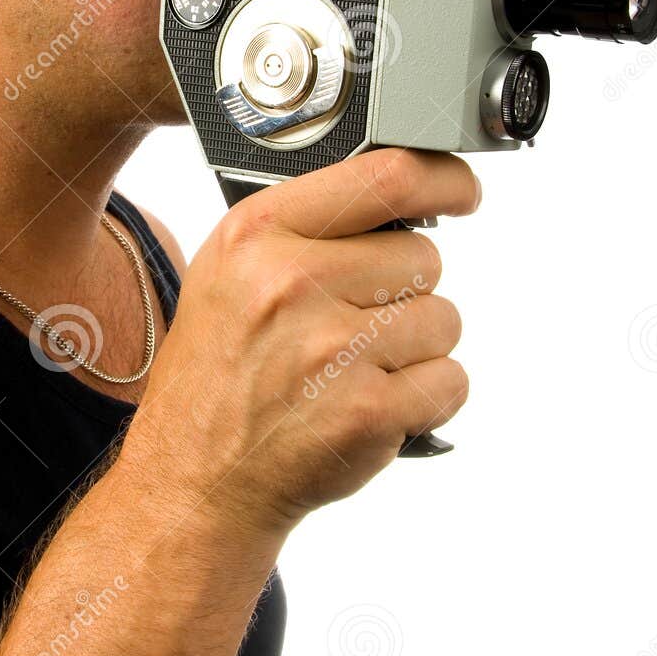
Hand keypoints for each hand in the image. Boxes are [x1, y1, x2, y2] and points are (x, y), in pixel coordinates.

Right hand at [118, 147, 479, 538]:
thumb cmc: (219, 376)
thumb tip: (405, 197)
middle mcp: (291, 283)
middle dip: (407, 292)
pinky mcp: (367, 411)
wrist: (194, 480)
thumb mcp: (230, 274)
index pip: (385, 176)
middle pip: (423, 256)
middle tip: (354, 328)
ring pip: (444, 319)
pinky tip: (374, 406)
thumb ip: (305, 228)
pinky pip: (450, 381)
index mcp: (256, 234)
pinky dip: (426, 399)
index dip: (443, 180)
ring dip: (417, 350)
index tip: (461, 189)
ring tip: (355, 372)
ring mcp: (332, 349)